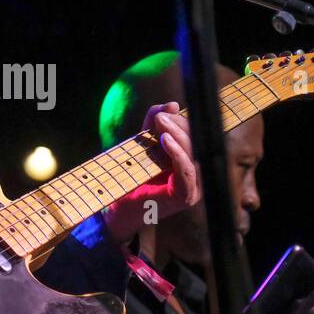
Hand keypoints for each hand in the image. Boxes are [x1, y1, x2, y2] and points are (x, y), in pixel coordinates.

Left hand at [102, 102, 198, 241]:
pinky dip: (177, 153)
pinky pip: (186, 170)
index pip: (193, 137)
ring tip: (161, 124)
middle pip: (196, 144)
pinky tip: (165, 140)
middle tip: (161, 116)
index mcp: (188, 164)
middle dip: (179, 126)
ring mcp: (193, 188)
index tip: (167, 110)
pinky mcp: (185, 196)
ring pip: (193, 154)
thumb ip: (153, 125)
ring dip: (177, 135)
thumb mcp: (142, 145)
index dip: (182, 121)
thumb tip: (173, 103)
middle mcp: (194, 177)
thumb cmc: (129, 179)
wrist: (117, 209)